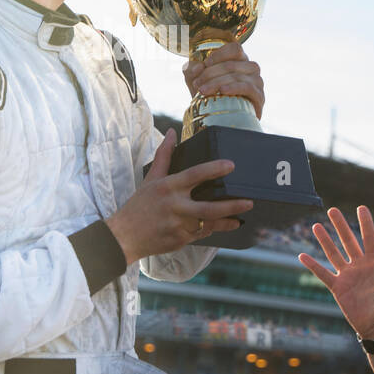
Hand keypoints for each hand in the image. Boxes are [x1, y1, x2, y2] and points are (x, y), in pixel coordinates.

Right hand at [106, 129, 253, 264]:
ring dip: (226, 221)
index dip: (214, 169)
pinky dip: (212, 230)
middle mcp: (175, 206)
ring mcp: (178, 225)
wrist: (124, 236)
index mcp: (168, 187)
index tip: (231, 165)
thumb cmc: (139, 205)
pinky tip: (223, 226)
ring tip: (240, 218)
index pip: (194, 175)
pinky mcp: (180, 240)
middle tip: (248, 201)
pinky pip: (201, 235)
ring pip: (208, 224)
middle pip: (208, 207)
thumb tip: (171, 133)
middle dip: (231, 205)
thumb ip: (164, 155)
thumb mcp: (151, 178)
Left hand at [182, 43, 264, 118]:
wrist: (223, 120)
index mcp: (239, 59)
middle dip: (210, 74)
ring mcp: (257, 81)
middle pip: (231, 64)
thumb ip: (192, 71)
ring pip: (236, 76)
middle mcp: (251, 68)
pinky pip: (247, 87)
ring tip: (203, 91)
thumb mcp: (198, 80)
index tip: (205, 64)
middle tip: (197, 84)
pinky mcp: (259, 96)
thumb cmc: (211, 95)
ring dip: (217, 82)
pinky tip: (222, 91)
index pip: (234, 48)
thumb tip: (198, 67)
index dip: (219, 54)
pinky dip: (234, 88)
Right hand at [299, 206, 373, 339]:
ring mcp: (347, 276)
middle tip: (332, 209)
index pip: (369, 238)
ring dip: (325, 240)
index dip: (365, 223)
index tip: (361, 208)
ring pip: (334, 254)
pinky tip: (302, 255)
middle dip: (340, 226)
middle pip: (348, 241)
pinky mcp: (338, 287)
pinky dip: (313, 266)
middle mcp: (359, 266)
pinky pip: (323, 274)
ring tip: (316, 226)